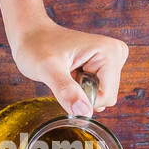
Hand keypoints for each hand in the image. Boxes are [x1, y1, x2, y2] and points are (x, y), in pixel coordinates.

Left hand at [10, 18, 128, 116]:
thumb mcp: (47, 69)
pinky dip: (82, 88)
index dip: (84, 98)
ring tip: (68, 72)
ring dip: (81, 92)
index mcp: (109, 51)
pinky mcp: (106, 65)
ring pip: (103, 96)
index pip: (107, 97)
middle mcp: (116, 53)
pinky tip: (72, 73)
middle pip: (107, 97)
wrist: (31, 35)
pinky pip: (98, 91)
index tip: (66, 81)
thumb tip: (84, 113)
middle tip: (65, 75)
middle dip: (83, 94)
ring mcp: (113, 59)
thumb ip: (66, 91)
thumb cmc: (36, 46)